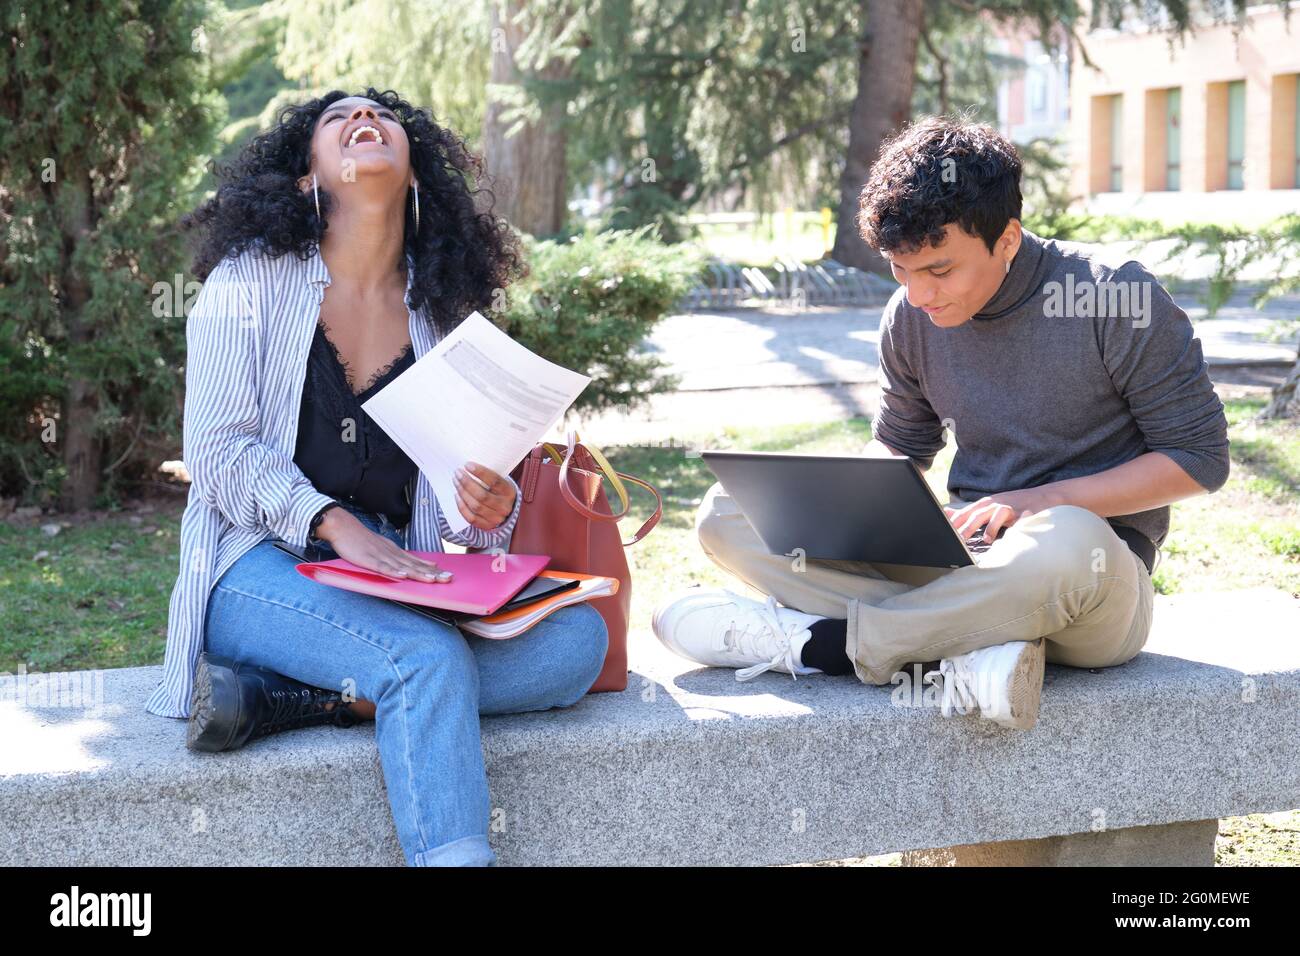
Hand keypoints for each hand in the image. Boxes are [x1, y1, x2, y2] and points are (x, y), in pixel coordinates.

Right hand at [315, 508, 451, 581]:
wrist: (343, 526)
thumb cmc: (362, 540)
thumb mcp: (384, 547)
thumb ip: (401, 557)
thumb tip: (419, 564)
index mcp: (395, 551)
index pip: (417, 562)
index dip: (432, 570)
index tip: (447, 575)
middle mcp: (391, 553)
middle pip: (414, 565)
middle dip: (432, 573)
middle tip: (448, 579)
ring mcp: (380, 556)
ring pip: (402, 567)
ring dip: (418, 573)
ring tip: (432, 580)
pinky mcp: (368, 559)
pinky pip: (382, 567)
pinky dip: (393, 572)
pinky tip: (403, 576)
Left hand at [454, 461, 516, 530]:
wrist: (506, 510)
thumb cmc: (499, 491)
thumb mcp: (500, 482)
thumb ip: (489, 476)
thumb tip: (469, 466)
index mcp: (509, 492)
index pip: (494, 481)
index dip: (480, 473)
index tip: (467, 465)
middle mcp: (504, 506)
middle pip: (482, 495)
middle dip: (467, 483)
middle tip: (458, 473)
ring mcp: (496, 517)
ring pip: (475, 506)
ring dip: (463, 493)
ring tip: (456, 482)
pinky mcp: (487, 525)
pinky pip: (471, 517)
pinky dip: (462, 506)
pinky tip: (457, 496)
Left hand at [942, 487, 1058, 542]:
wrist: (1046, 496)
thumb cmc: (1015, 505)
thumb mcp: (990, 506)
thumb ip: (969, 512)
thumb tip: (946, 512)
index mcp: (986, 504)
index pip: (965, 513)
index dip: (954, 522)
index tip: (942, 532)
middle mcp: (996, 503)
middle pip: (977, 514)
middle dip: (966, 526)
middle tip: (957, 539)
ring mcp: (1011, 507)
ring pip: (995, 515)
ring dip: (989, 527)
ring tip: (984, 540)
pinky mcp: (1026, 513)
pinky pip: (1018, 522)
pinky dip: (1014, 529)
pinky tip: (1011, 537)